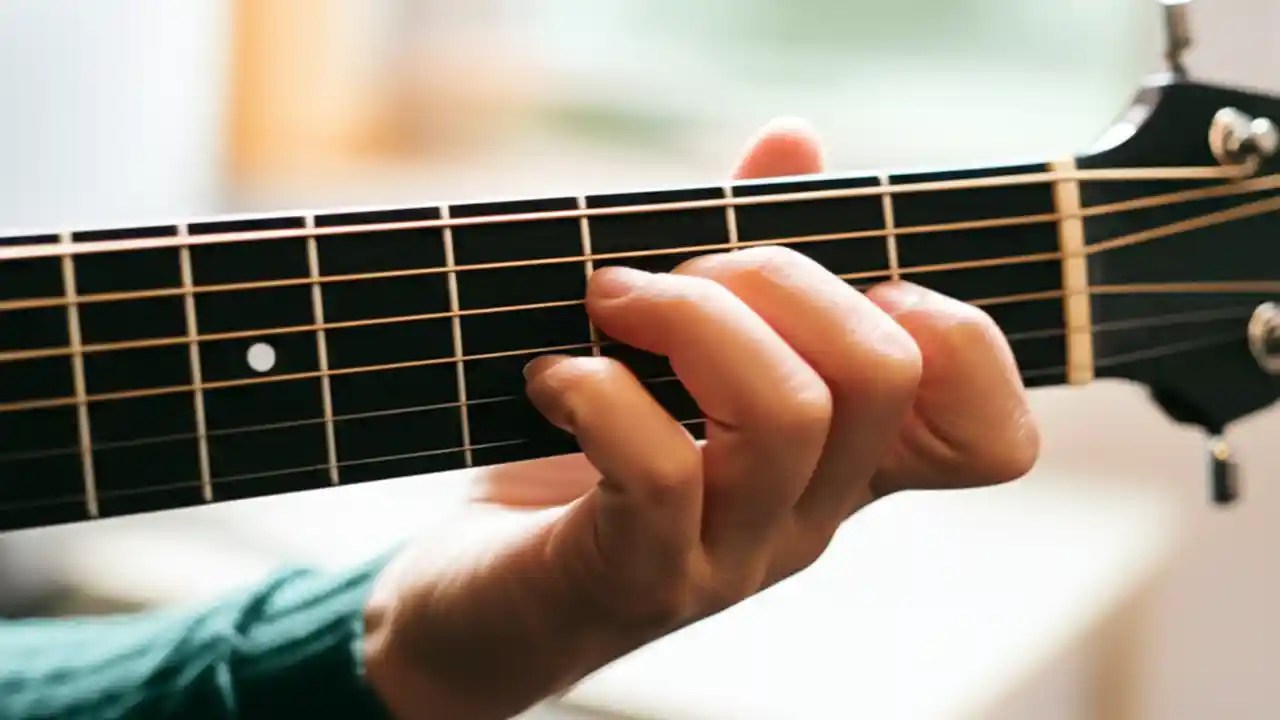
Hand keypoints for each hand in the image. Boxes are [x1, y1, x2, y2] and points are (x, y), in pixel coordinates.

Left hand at [362, 118, 1039, 719]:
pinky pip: (665, 469)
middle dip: (778, 276)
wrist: (477, 599)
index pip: (991, 437)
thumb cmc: (581, 457)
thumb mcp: (674, 345)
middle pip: (881, 371)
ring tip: (612, 301)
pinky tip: (555, 378)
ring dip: (691, 318)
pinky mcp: (641, 578)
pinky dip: (600, 391)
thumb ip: (746, 251)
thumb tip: (794, 139)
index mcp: (840, 463)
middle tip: (679, 276)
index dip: (961, 340)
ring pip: (787, 412)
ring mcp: (736, 556)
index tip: (853, 286)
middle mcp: (811, 516)